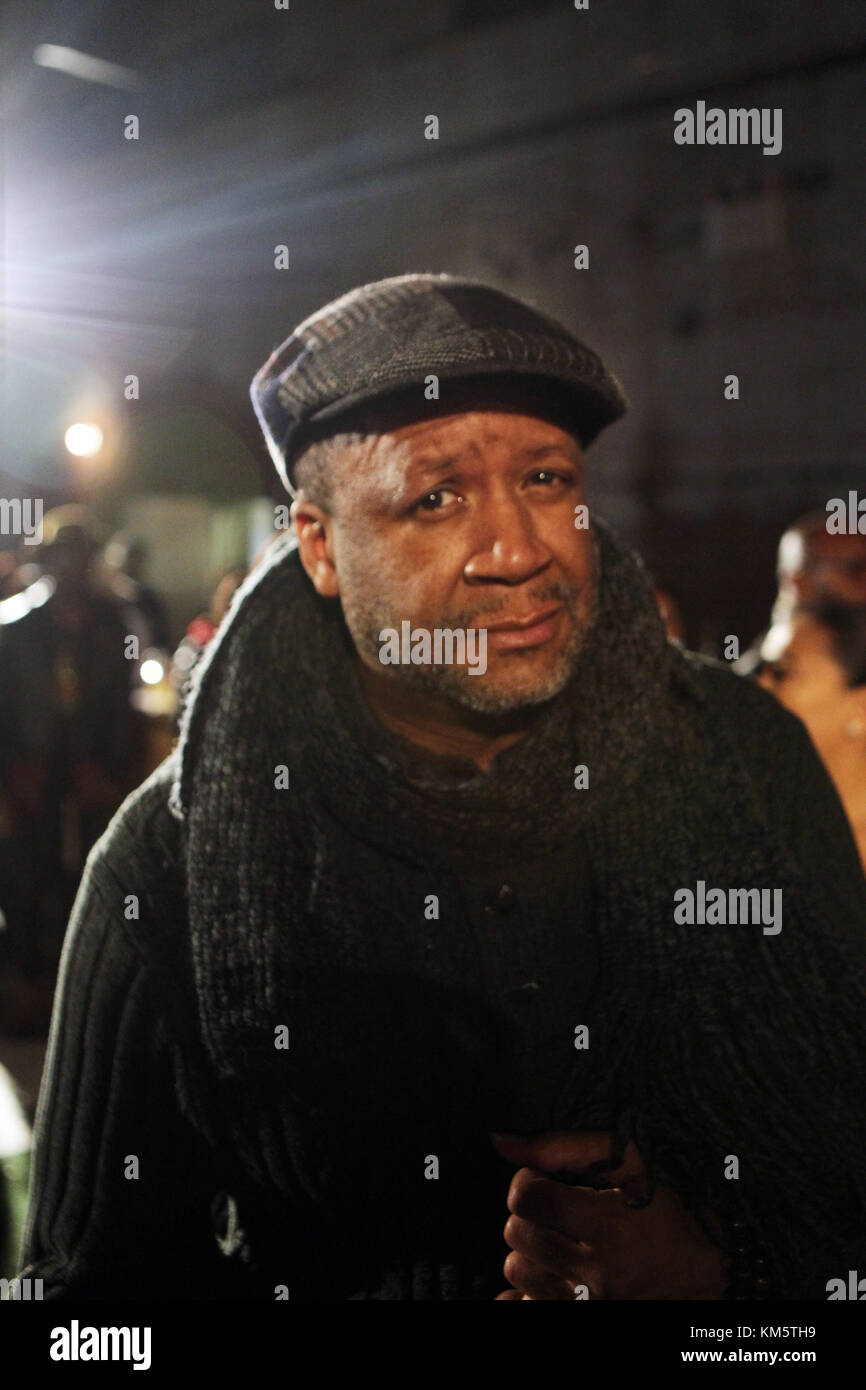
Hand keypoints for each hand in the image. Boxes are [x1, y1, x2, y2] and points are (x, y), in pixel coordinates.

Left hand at [491, 1130, 727, 1300]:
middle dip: (530, 1213)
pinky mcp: (590, 1322)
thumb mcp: (634, 1162)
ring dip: (531, 1250)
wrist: (722, 1274)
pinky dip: (529, 1293)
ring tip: (559, 1240)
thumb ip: (566, 1145)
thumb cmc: (680, 1209)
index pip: (526, 1199)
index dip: (528, 1181)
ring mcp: (593, 1307)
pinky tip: (550, 1275)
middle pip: (518, 1235)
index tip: (545, 1180)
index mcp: (611, 1228)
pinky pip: (526, 1311)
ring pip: (518, 1273)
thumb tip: (502, 1142)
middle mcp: (599, 1276)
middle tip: (554, 1209)